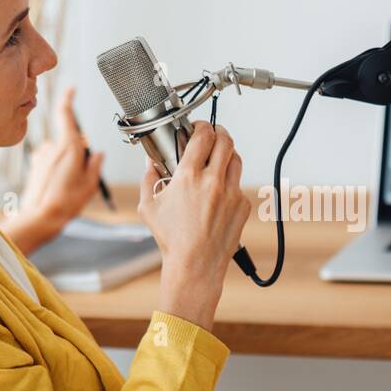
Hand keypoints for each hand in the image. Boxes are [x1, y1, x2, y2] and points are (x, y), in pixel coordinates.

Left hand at [4, 87, 103, 254]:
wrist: (39, 217)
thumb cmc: (65, 203)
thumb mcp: (90, 185)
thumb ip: (95, 166)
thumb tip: (96, 155)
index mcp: (68, 147)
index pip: (65, 113)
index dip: (68, 98)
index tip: (71, 89)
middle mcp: (52, 147)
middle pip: (70, 139)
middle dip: (78, 152)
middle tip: (82, 175)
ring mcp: (41, 155)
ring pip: (60, 151)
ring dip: (66, 162)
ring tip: (68, 185)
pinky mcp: (35, 164)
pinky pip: (50, 159)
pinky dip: (56, 168)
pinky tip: (58, 185)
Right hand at [137, 120, 251, 330]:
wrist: (195, 265)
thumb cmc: (172, 240)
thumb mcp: (149, 207)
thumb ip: (148, 178)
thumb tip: (149, 162)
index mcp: (189, 177)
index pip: (203, 135)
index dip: (201, 125)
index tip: (198, 127)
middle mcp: (214, 181)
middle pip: (226, 140)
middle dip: (219, 132)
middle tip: (212, 135)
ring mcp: (232, 193)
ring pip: (236, 159)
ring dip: (227, 154)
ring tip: (217, 158)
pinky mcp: (242, 206)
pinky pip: (239, 185)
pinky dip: (229, 183)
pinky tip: (218, 193)